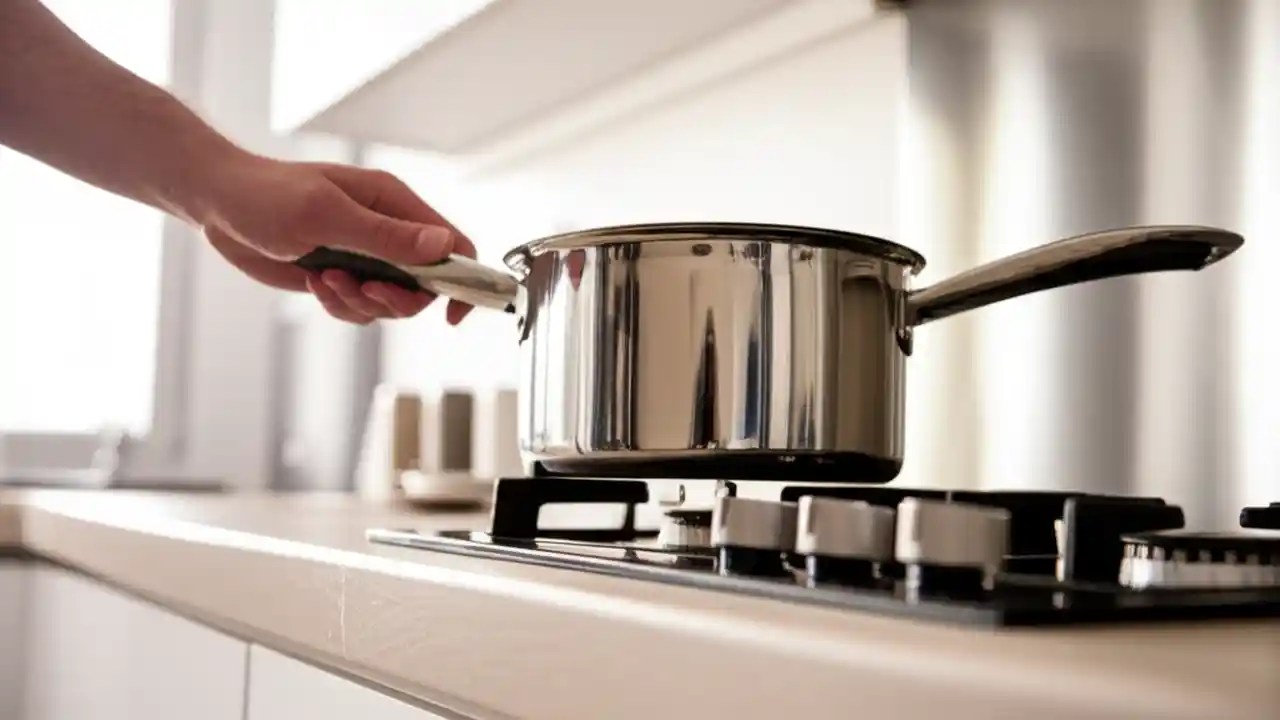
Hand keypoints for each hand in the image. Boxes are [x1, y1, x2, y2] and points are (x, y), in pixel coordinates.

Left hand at [198, 154, 476, 324]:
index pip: (453, 243)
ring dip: (361, 302)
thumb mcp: (327, 215)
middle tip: (365, 289)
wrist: (219, 205)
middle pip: (425, 284)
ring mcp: (366, 254)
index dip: (463, 279)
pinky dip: (340, 305)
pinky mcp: (343, 274)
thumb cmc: (268, 195)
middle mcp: (387, 230)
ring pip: (391, 302)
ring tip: (327, 280)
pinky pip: (359, 308)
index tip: (452, 311)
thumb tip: (443, 246)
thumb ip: (386, 235)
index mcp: (394, 203)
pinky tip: (315, 282)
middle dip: (396, 298)